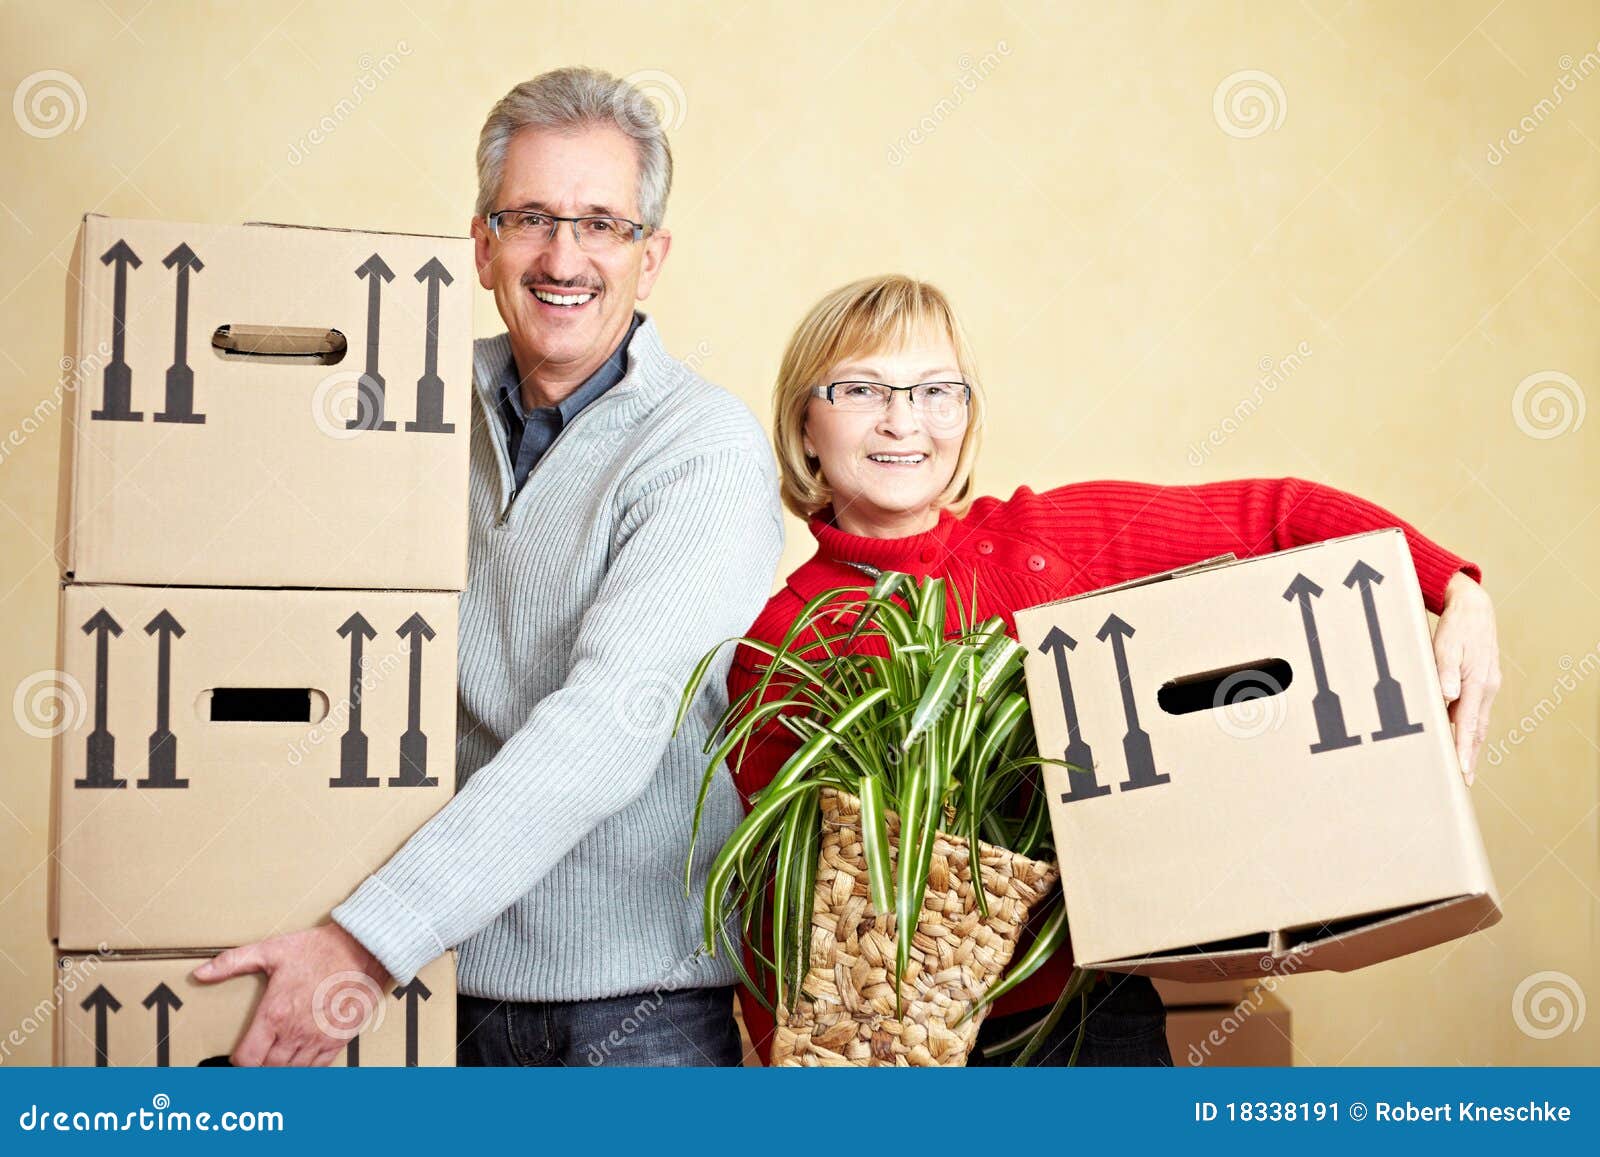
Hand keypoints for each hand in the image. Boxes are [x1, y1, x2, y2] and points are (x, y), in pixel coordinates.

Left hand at [191, 923, 390, 1066]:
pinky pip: (317, 1068)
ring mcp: (317, 1039)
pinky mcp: (337, 1040)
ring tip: (275, 1061)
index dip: (237, 1062)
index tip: (237, 1057)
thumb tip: (200, 973)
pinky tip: (299, 1061)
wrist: (363, 950)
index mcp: (274, 1013)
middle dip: (258, 1067)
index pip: (246, 1059)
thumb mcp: (272, 951)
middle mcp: (295, 1032)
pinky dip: (305, 1069)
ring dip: (280, 1070)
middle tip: (256, 1060)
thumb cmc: (318, 949)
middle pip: (267, 1069)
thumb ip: (232, 962)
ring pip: (290, 1072)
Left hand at [1433, 571, 1500, 784]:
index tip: (1460, 769)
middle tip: (1463, 780)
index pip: (1468, 723)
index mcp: (1477, 682)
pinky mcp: (1483, 682)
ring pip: (1479, 722)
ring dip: (1471, 745)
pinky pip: (1477, 711)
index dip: (1463, 748)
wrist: (1474, 608)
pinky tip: (1463, 739)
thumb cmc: (1456, 627)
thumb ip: (1445, 672)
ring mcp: (1488, 686)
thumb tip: (1448, 697)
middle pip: (1477, 729)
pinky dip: (1470, 728)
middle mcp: (1487, 688)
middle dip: (1470, 755)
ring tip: (1463, 768)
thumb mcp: (1445, 646)